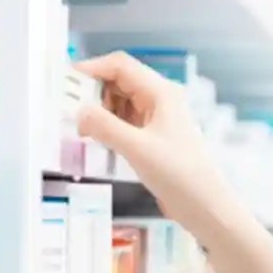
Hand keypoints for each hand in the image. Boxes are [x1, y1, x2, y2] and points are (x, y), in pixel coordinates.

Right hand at [75, 51, 237, 238]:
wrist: (205, 206)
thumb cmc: (180, 176)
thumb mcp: (136, 148)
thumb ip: (104, 126)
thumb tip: (79, 112)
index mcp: (162, 93)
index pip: (121, 66)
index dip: (92, 68)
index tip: (67, 81)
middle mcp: (161, 100)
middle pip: (119, 82)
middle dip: (94, 93)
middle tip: (72, 112)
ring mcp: (159, 118)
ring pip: (120, 102)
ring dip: (100, 111)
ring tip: (85, 131)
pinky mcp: (154, 137)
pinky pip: (125, 121)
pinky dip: (109, 126)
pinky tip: (99, 139)